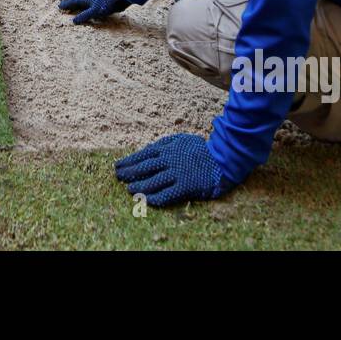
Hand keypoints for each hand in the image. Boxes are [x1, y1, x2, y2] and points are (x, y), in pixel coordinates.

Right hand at [58, 0, 129, 24]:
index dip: (66, 4)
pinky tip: (88, 5)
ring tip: (74, 4)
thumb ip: (84, 16)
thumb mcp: (94, 12)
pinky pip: (89, 1)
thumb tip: (74, 21)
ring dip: (77, 2)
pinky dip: (85, 3)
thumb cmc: (106, 4)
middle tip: (64, 3)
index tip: (60, 6)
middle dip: (70, 1)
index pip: (73, 1)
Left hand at [114, 133, 234, 206]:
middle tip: (117, 177)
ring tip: (129, 189)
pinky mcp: (186, 186)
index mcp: (167, 148)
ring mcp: (177, 173)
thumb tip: (148, 149)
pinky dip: (156, 197)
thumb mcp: (181, 140)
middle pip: (144, 167)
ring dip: (140, 186)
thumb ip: (165, 144)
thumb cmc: (201, 148)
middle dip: (129, 172)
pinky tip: (147, 200)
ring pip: (153, 181)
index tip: (118, 165)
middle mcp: (169, 160)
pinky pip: (168, 193)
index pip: (143, 155)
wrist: (222, 157)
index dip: (129, 160)